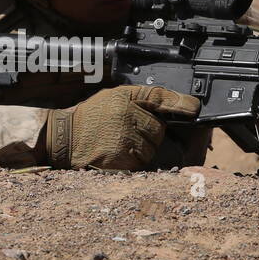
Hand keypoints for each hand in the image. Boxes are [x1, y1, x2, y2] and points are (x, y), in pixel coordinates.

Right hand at [45, 85, 199, 169]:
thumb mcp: (116, 97)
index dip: (180, 104)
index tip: (194, 108)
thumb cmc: (92, 117)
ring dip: (142, 149)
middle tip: (127, 130)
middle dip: (149, 133)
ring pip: (150, 149)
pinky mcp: (120, 162)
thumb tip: (185, 104)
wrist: (64, 138)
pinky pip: (140, 163)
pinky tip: (118, 154)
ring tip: (120, 142)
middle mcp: (127, 119)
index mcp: (126, 100)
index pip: (160, 99)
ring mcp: (124, 141)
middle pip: (157, 130)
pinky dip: (133, 162)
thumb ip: (148, 97)